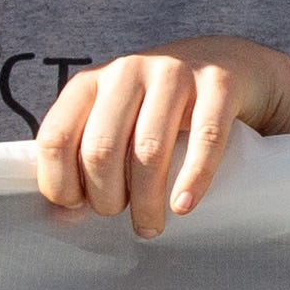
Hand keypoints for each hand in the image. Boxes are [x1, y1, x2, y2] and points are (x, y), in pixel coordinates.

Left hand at [27, 38, 289, 237]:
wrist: (233, 63)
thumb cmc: (162, 108)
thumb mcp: (117, 119)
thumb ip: (87, 157)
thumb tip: (64, 217)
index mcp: (91, 82)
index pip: (56, 137)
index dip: (60, 183)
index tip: (78, 207)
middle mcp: (128, 71)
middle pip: (101, 149)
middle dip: (106, 198)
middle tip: (121, 216)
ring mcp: (175, 73)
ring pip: (149, 150)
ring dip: (147, 202)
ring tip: (150, 226)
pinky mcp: (219, 84)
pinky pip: (204, 139)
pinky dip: (193, 180)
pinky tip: (184, 206)